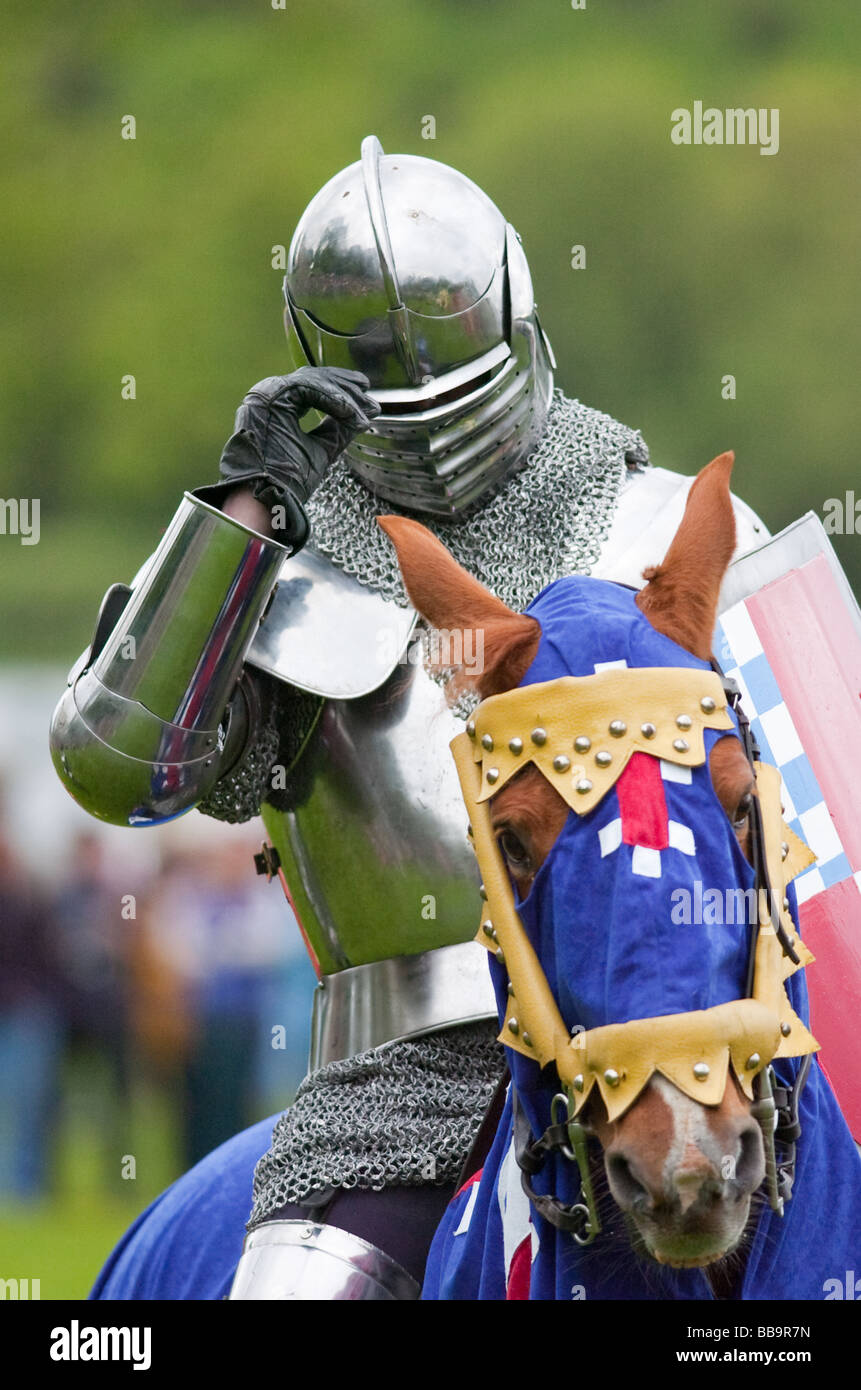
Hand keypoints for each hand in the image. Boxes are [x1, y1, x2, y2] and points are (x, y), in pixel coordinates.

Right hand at [216, 367, 380, 545]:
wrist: (269, 499)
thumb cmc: (289, 482)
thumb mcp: (324, 450)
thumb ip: (341, 430)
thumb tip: (369, 412)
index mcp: (279, 407)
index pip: (312, 387)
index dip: (341, 391)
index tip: (368, 401)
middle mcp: (269, 396)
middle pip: (313, 379)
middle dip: (345, 386)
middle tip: (369, 396)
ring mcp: (266, 395)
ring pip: (312, 381)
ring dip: (342, 395)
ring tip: (361, 411)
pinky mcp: (267, 397)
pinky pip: (306, 386)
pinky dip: (330, 397)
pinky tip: (348, 410)